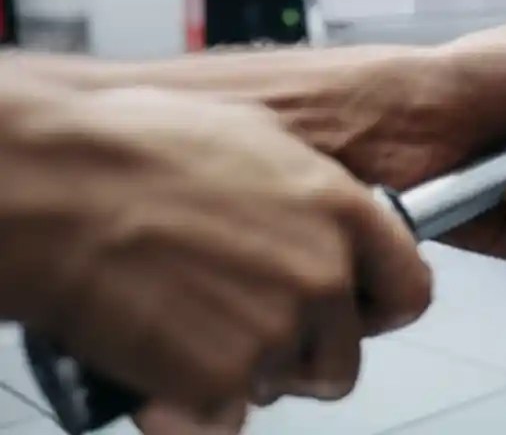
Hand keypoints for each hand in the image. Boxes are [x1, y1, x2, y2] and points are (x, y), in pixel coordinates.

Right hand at [1, 88, 429, 427]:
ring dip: (242, 369)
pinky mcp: (220, 380)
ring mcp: (276, 333)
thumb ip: (308, 190)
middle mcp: (324, 277)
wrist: (57, 190)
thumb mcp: (255, 137)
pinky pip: (222, 415)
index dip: (379, 307)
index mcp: (343, 213)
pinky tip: (159, 354)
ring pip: (279, 384)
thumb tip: (319, 214)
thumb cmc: (136, 149)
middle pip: (342, 357)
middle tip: (246, 322)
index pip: (410, 290)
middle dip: (300, 351)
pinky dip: (191, 401)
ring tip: (188, 321)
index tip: (356, 311)